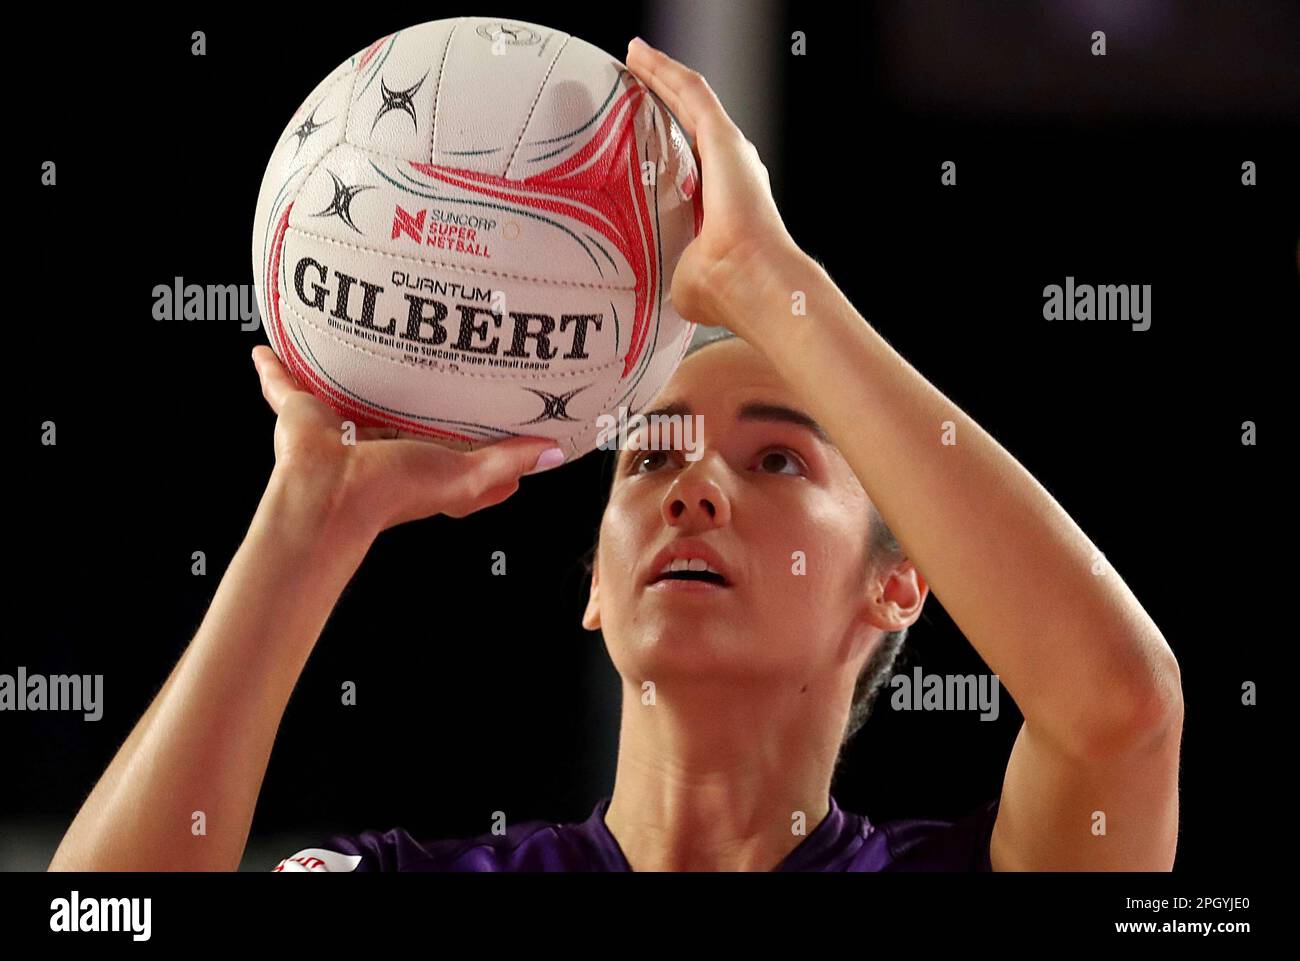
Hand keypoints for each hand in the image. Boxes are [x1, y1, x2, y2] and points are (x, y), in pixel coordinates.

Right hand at [251, 346, 562, 537]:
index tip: (489, 397)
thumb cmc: (394, 492)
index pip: (444, 438)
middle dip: (408, 386)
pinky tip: (267, 346)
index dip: (464, 424)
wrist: (329, 497)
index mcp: (414, 457)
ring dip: (347, 370)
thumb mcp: (465, 477)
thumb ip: (509, 461)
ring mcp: (335, 425)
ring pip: (343, 391)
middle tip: (427, 344)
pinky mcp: (300, 412)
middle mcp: (375, 441)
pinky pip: (284, 383)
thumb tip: (555, 451)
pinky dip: (274, 368)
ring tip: (356, 331)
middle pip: (395, 410)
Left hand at [626, 37, 800, 334]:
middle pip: (687, 118)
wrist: (749, 282)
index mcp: (721, 201)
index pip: (687, 157)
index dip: (663, 138)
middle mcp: (729, 170)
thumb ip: (662, 264)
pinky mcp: (723, 137)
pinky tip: (640, 55)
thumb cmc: (722, 288)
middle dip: (661, 93)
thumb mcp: (678, 272)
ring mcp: (728, 150)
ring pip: (689, 97)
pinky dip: (665, 69)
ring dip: (661, 73)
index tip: (638, 125)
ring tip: (634, 54)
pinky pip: (690, 91)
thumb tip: (640, 278)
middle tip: (633, 73)